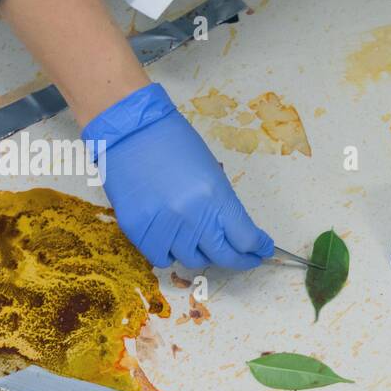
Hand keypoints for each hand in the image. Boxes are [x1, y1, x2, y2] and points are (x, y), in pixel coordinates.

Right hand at [84, 84, 275, 269]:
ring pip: (191, 260)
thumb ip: (222, 205)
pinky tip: (172, 243)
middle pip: (223, 256)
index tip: (261, 250)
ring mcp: (163, 226)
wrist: (130, 130)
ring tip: (199, 241)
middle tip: (244, 259)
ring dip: (200, 254)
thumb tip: (231, 232)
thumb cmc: (172, 142)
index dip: (257, 247)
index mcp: (215, 196)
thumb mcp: (210, 170)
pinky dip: (170, 254)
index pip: (245, 237)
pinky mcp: (137, 230)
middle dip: (239, 260)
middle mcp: (192, 216)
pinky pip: (161, 258)